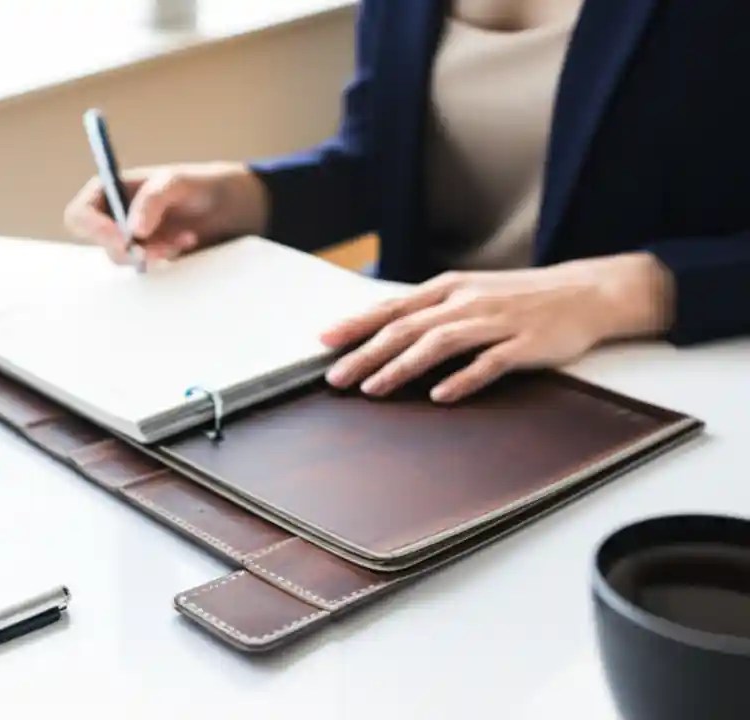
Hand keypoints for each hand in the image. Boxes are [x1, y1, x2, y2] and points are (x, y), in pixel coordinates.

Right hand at [63, 161, 268, 264]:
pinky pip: (146, 268)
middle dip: (129, 248)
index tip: (123, 239)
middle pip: (101, 243)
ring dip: (153, 253)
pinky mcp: (147, 258)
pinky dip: (165, 259)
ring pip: (125, 259)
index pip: (80, 215)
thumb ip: (153, 199)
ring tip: (183, 238)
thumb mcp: (177, 182)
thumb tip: (133, 231)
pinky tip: (186, 243)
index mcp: (108, 191)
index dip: (94, 229)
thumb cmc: (195, 184)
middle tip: (157, 247)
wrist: (225, 206)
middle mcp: (113, 218)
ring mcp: (130, 240)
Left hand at [321, 253, 675, 402]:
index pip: (393, 308)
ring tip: (373, 388)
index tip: (325, 341)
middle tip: (336, 377)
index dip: (356, 324)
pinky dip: (463, 378)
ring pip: (439, 343)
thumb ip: (429, 311)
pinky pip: (489, 362)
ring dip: (402, 367)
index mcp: (449, 288)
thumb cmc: (519, 297)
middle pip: (407, 328)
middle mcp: (466, 301)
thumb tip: (382, 332)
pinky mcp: (524, 343)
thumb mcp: (469, 293)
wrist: (586, 291)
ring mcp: (496, 321)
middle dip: (367, 353)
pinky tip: (441, 395)